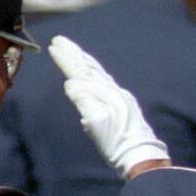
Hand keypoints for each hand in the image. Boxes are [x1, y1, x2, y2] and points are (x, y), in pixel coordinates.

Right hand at [48, 35, 169, 177]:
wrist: (141, 155)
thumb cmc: (116, 142)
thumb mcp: (96, 121)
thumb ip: (84, 99)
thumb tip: (71, 83)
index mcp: (104, 93)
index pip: (81, 71)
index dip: (67, 59)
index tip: (54, 46)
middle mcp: (113, 91)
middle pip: (90, 67)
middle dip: (75, 54)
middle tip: (60, 40)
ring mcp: (119, 97)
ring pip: (99, 73)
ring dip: (85, 61)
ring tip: (76, 53)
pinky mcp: (123, 105)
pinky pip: (105, 81)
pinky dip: (95, 73)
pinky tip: (95, 75)